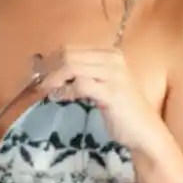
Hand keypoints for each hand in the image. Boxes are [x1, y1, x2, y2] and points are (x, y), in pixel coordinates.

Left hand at [37, 46, 165, 150]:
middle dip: (48, 68)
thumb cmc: (120, 110)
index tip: (36, 72)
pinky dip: (66, 91)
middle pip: (68, 54)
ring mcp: (115, 74)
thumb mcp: (98, 85)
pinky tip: (62, 98)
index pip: (70, 48)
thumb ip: (78, 73)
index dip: (49, 59)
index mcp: (110, 53)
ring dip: (54, 79)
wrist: (146, 133)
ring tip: (47, 91)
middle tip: (38, 83)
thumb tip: (41, 65)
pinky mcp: (113, 92)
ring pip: (71, 66)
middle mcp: (113, 58)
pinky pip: (80, 84)